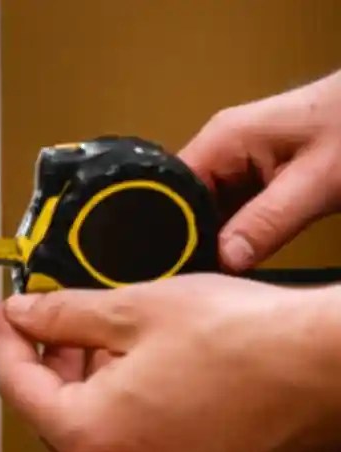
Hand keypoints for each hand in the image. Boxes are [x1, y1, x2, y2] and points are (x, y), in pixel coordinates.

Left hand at [0, 274, 340, 451]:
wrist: (333, 370)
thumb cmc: (251, 344)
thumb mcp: (134, 310)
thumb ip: (64, 314)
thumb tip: (27, 313)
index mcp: (90, 439)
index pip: (17, 387)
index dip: (9, 340)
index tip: (11, 315)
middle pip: (54, 417)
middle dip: (51, 364)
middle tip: (58, 322)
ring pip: (96, 435)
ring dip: (89, 387)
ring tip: (108, 338)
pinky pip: (137, 450)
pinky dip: (127, 412)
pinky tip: (146, 371)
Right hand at [179, 69, 340, 271]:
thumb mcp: (317, 182)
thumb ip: (267, 222)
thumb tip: (223, 260)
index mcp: (224, 139)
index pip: (171, 191)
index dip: (171, 230)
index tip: (181, 266)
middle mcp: (223, 148)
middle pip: (186, 205)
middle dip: (196, 239)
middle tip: (211, 277)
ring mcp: (240, 161)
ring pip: (211, 212)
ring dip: (222, 237)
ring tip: (234, 265)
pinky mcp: (258, 174)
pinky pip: (234, 210)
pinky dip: (241, 232)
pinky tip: (252, 250)